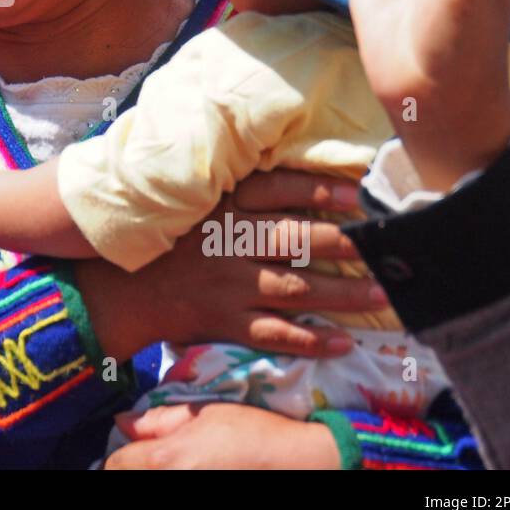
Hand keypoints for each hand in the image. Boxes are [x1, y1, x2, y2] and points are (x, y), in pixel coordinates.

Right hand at [77, 170, 384, 361]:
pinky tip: (341, 342)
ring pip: (293, 288)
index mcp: (220, 207)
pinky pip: (272, 333)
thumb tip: (290, 166)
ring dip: (340, 292)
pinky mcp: (224, 320)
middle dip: (343, 242)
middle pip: (293, 239)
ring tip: (381, 293)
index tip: (358, 193)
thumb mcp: (195, 204)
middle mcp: (226, 243)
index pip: (274, 190)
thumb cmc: (168, 240)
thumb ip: (236, 187)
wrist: (123, 288)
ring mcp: (226, 285)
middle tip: (386, 243)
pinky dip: (307, 340)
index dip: (317, 190)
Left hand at [104, 402, 340, 469]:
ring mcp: (186, 508)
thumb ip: (161, 420)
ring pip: (149, 488)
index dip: (120, 457)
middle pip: (126, 478)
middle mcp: (171, 484)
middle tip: (143, 462)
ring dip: (149, 475)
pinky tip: (194, 471)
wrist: (303, 464)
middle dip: (131, 469)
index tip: (128, 454)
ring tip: (176, 465)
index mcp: (165, 460)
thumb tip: (122, 423)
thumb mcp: (208, 414)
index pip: (115, 464)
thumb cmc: (256, 434)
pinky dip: (178, 479)